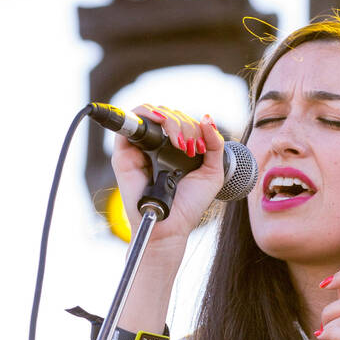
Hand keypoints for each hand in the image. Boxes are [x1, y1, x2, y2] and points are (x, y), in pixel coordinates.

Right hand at [111, 105, 226, 249]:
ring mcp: (140, 148)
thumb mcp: (212, 172)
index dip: (192, 125)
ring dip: (169, 119)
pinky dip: (145, 115)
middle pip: (166, 114)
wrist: (171, 226)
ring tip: (180, 143)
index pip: (180, 120)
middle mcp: (156, 146)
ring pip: (150, 113)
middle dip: (183, 124)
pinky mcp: (124, 153)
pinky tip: (161, 122)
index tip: (200, 148)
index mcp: (174, 148)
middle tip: (190, 148)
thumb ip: (215, 145)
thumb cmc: (189, 205)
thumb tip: (207, 119)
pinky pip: (129, 123)